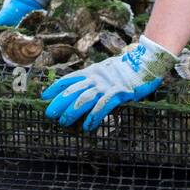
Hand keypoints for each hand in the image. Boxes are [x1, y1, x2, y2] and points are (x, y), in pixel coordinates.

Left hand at [41, 37, 176, 131]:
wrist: (145, 62)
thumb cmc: (126, 70)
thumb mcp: (105, 70)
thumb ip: (94, 79)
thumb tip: (82, 89)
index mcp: (91, 71)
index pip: (69, 79)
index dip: (55, 88)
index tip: (44, 96)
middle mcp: (96, 78)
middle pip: (73, 90)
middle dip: (59, 102)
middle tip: (49, 114)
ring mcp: (107, 85)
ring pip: (84, 99)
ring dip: (72, 111)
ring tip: (63, 122)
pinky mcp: (118, 93)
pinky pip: (103, 106)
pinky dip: (94, 117)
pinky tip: (88, 127)